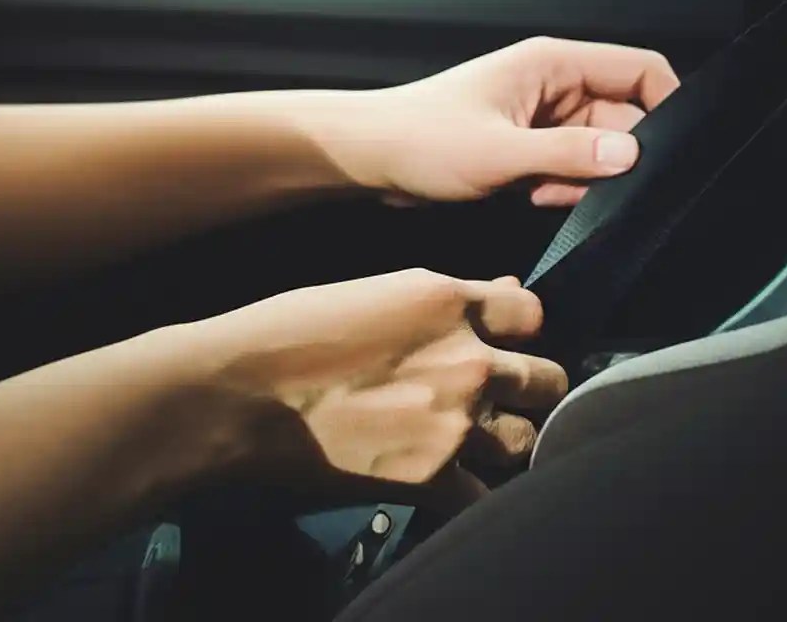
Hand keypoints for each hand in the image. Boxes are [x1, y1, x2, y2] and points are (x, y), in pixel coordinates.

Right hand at [201, 268, 566, 509]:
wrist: (238, 396)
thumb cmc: (287, 333)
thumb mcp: (370, 293)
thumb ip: (443, 297)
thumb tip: (505, 290)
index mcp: (447, 300)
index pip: (533, 313)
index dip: (519, 331)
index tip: (502, 342)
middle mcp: (467, 359)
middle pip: (547, 378)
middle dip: (529, 388)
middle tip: (499, 399)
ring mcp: (455, 422)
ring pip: (525, 440)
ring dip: (505, 442)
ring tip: (474, 444)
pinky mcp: (432, 478)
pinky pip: (484, 496)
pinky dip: (469, 493)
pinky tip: (449, 485)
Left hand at [328, 37, 679, 206]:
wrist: (369, 158)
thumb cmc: (420, 139)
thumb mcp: (500, 152)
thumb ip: (568, 154)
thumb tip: (630, 154)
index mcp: (553, 65)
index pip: (638, 70)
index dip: (666, 105)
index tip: (672, 151)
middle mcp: (553, 87)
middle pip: (622, 118)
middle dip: (613, 158)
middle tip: (585, 185)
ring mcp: (540, 119)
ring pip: (595, 151)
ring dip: (580, 179)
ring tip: (542, 190)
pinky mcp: (527, 149)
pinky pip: (567, 170)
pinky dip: (559, 189)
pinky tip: (530, 197)